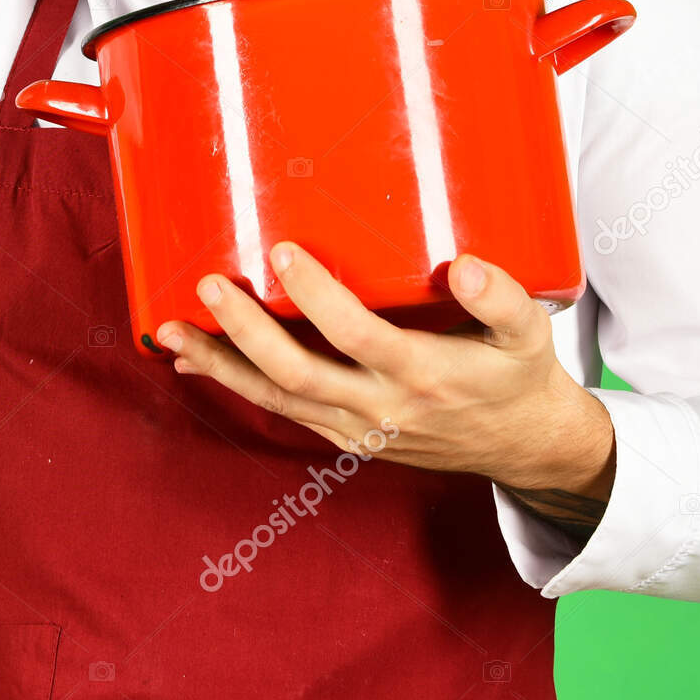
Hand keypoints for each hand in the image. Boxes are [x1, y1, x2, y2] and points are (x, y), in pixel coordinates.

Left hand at [155, 244, 615, 497]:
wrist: (522, 447)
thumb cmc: (519, 378)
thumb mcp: (530, 335)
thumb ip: (503, 299)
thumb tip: (466, 266)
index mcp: (422, 376)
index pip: (358, 338)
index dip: (317, 299)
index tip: (284, 252)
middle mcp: (380, 408)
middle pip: (297, 375)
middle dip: (245, 332)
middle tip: (207, 285)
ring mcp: (356, 426)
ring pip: (276, 398)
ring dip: (220, 364)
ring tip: (169, 331)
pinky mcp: (343, 433)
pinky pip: (280, 409)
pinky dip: (233, 383)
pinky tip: (193, 360)